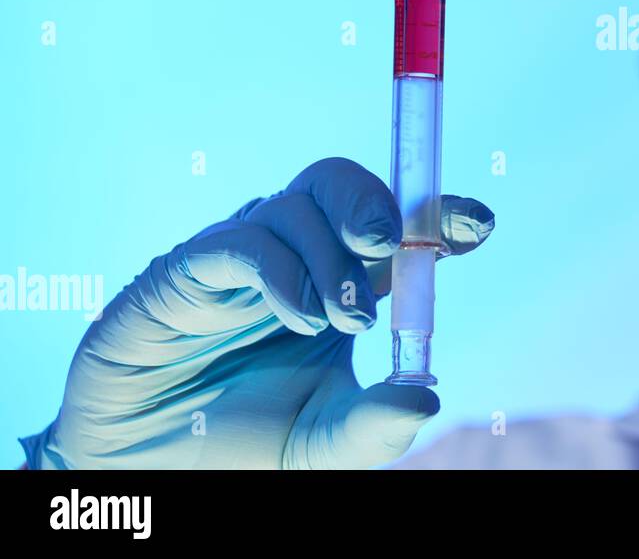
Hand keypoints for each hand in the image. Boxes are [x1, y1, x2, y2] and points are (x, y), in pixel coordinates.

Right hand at [20, 158, 493, 468]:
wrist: (146, 468)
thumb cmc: (239, 446)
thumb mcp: (322, 444)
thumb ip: (373, 427)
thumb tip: (427, 399)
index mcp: (340, 286)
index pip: (394, 230)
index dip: (436, 214)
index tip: (478, 223)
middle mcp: (296, 259)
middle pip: (340, 184)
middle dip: (376, 200)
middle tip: (391, 245)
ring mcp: (243, 258)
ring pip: (298, 202)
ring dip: (334, 256)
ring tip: (344, 319)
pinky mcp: (188, 271)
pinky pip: (244, 240)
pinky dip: (284, 272)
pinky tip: (301, 318)